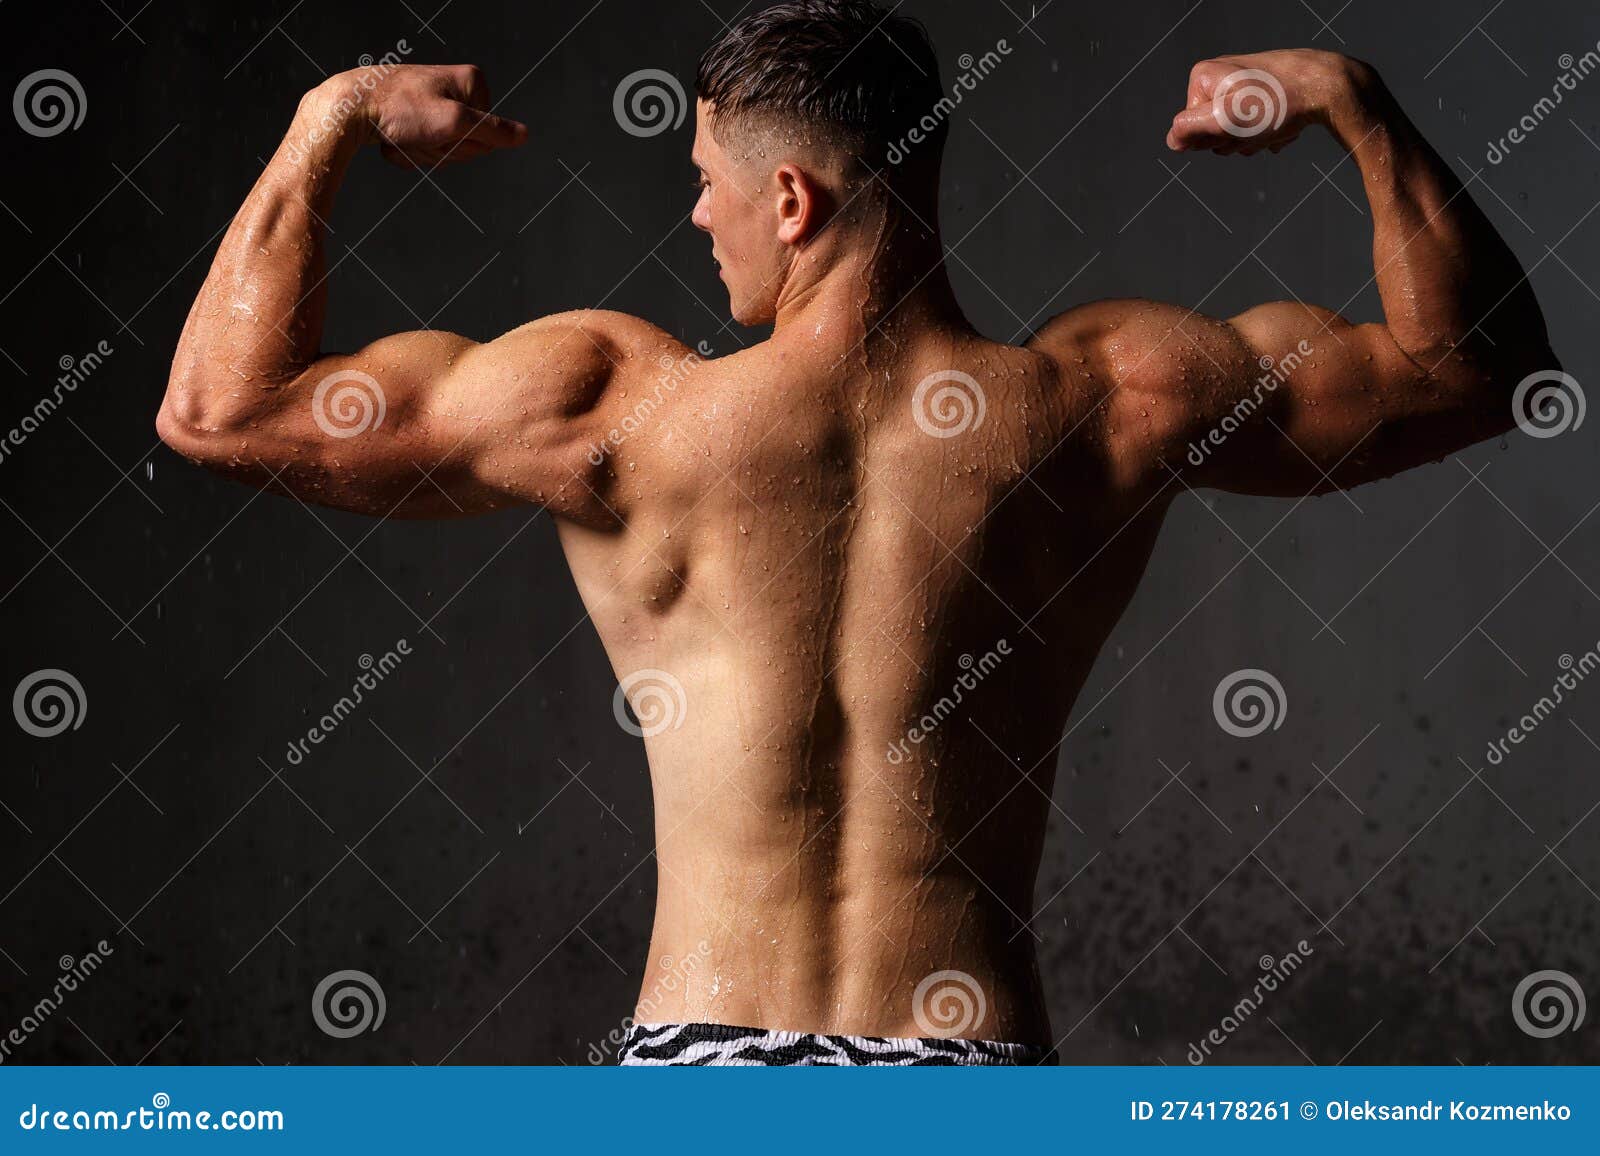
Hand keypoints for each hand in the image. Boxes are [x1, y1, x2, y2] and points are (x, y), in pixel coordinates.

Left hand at [322, 64, 527, 167]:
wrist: (347, 108)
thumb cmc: (398, 109)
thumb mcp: (454, 122)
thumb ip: (493, 131)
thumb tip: (525, 135)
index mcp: (472, 83)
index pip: (488, 135)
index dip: (464, 143)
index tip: (440, 131)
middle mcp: (454, 89)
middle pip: (468, 143)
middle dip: (441, 149)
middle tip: (418, 135)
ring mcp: (432, 103)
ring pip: (443, 149)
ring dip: (421, 153)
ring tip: (401, 136)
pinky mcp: (412, 116)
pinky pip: (422, 149)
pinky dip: (406, 152)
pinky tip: (390, 140)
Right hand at [1166, 49, 1371, 154]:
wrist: (1329, 86)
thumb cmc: (1278, 102)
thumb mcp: (1226, 120)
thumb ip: (1191, 129)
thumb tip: (1172, 139)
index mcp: (1204, 78)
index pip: (1190, 127)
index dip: (1214, 138)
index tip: (1237, 129)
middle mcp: (1222, 77)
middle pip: (1213, 131)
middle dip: (1236, 139)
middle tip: (1258, 129)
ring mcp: (1245, 85)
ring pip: (1237, 131)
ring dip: (1255, 139)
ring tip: (1275, 127)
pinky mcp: (1267, 93)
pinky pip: (1258, 126)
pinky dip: (1270, 134)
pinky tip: (1287, 127)